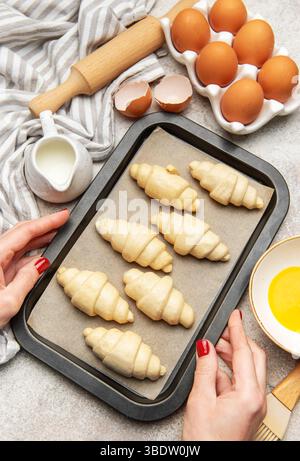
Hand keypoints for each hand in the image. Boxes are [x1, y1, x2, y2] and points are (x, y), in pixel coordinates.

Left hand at [0, 210, 68, 327]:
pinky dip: (29, 256)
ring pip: (17, 245)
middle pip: (20, 233)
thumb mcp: (9, 302)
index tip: (62, 217)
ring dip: (37, 240)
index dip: (46, 222)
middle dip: (43, 227)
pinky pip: (13, 258)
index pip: (24, 232)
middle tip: (61, 223)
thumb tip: (41, 264)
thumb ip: (27, 279)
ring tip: (55, 237)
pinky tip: (40, 259)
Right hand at [183, 310, 266, 440]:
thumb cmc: (206, 440)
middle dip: (237, 342)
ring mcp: (254, 405)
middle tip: (221, 331)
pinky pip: (242, 383)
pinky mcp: (247, 409)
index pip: (244, 352)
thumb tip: (205, 346)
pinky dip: (228, 373)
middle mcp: (256, 399)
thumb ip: (204, 369)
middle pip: (254, 358)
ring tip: (212, 349)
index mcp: (248, 394)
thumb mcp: (200, 400)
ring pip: (248, 370)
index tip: (235, 315)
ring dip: (231, 356)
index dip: (237, 330)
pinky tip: (212, 371)